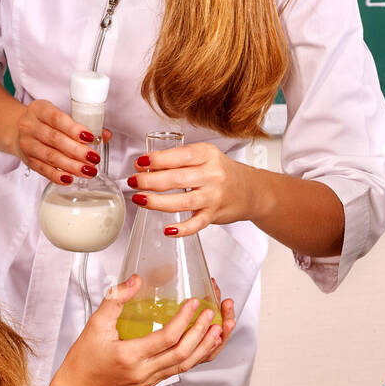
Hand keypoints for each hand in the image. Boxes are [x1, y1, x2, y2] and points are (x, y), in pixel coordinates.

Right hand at [13, 99, 111, 183]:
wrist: (17, 130)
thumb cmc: (44, 122)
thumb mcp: (58, 116)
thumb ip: (80, 125)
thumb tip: (104, 135)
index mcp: (39, 109)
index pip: (57, 118)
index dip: (74, 129)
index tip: (90, 137)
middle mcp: (30, 126)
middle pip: (55, 140)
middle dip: (77, 151)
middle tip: (94, 158)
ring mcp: (27, 144)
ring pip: (50, 156)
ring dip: (71, 166)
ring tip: (88, 171)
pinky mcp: (28, 160)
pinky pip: (43, 170)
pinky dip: (57, 176)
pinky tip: (70, 179)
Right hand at [53, 275, 229, 385]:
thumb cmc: (84, 361)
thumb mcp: (94, 325)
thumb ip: (115, 300)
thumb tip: (134, 280)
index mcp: (129, 356)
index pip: (165, 339)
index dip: (183, 320)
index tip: (193, 304)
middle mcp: (144, 372)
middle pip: (182, 354)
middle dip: (201, 333)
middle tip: (212, 314)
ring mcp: (151, 379)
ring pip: (186, 365)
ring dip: (205, 347)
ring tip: (219, 329)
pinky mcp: (154, 381)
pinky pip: (181, 369)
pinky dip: (197, 356)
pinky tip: (205, 344)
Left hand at [127, 142, 255, 236]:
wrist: (251, 190)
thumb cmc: (223, 173)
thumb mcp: (205, 157)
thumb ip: (180, 160)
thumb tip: (146, 166)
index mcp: (207, 155)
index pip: (180, 156)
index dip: (157, 160)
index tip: (140, 163)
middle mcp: (212, 175)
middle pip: (177, 179)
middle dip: (151, 181)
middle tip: (133, 182)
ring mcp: (214, 196)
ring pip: (183, 201)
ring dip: (158, 202)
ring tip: (140, 200)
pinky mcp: (214, 215)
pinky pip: (197, 224)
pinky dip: (182, 229)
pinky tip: (167, 229)